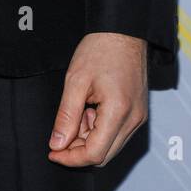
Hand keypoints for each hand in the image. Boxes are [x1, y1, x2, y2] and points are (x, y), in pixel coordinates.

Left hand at [47, 32, 147, 167]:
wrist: (123, 32)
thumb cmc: (100, 50)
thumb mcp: (75, 81)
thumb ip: (66, 116)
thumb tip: (57, 144)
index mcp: (119, 111)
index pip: (95, 153)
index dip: (71, 158)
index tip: (53, 152)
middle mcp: (133, 119)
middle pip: (104, 155)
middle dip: (78, 150)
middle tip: (60, 133)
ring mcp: (138, 117)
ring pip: (110, 146)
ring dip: (89, 139)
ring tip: (78, 112)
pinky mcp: (137, 113)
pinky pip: (117, 134)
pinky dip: (99, 130)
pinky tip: (89, 110)